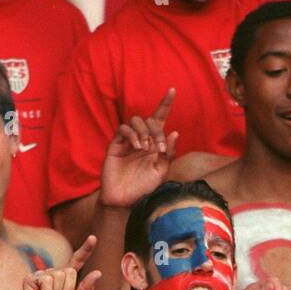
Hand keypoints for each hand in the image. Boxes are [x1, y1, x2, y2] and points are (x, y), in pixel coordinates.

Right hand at [21, 235, 100, 289]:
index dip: (86, 249)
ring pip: (57, 276)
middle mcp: (55, 272)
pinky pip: (45, 280)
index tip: (93, 238)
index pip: (78, 259)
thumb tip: (98, 272)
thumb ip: (86, 289)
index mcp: (68, 276)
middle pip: (69, 271)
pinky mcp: (31, 278)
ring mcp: (42, 274)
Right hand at [100, 88, 177, 208]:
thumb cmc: (144, 187)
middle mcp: (142, 138)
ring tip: (146, 149)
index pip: (160, 119)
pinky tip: (137, 146)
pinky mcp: (116, 144)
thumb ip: (168, 153)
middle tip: (158, 149)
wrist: (125, 200)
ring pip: (136, 120)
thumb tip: (175, 132)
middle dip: (157, 131)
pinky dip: (132, 134)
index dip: (165, 104)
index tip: (173, 90)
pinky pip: (123, 129)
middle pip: (150, 120)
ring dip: (144, 132)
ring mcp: (128, 140)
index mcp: (155, 143)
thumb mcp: (161, 171)